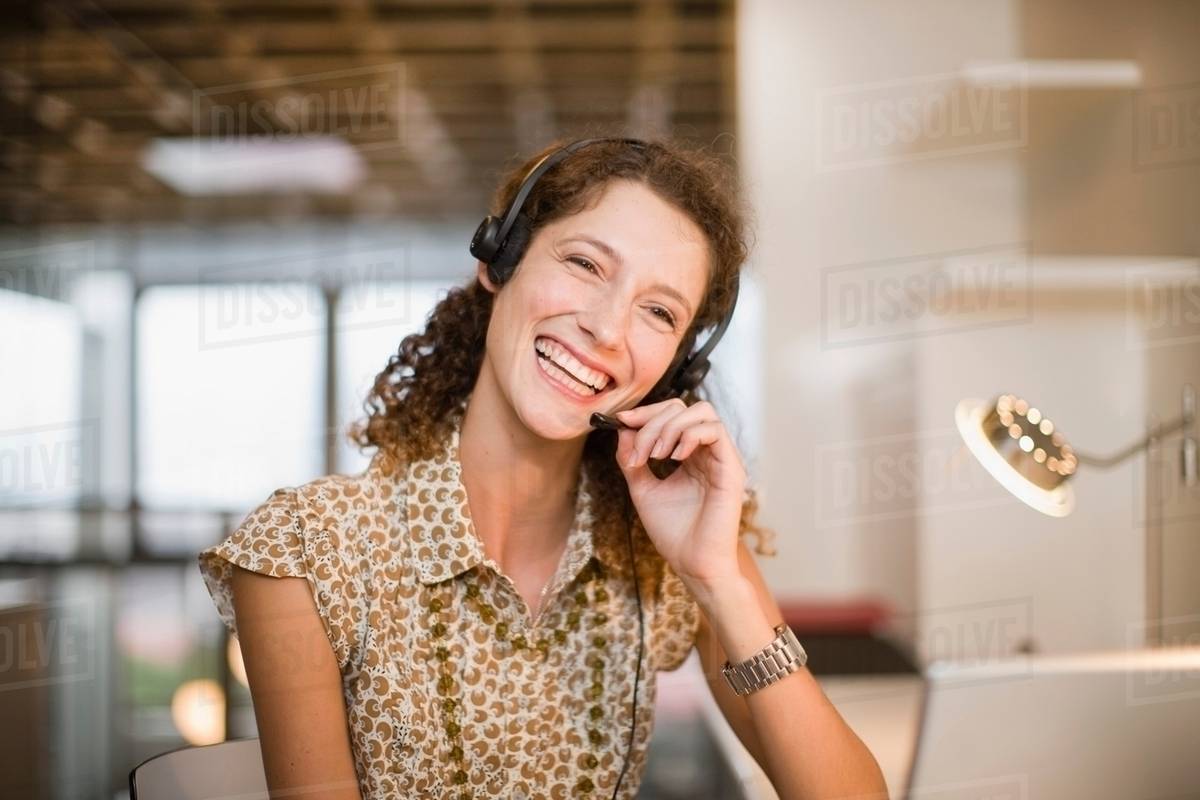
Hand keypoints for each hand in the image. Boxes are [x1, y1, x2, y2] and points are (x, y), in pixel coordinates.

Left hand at [613, 398, 747, 587]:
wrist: (693, 564)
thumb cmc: (674, 533)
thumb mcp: (643, 490)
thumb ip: (631, 460)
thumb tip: (622, 429)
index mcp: (689, 455)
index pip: (672, 414)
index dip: (646, 413)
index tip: (621, 421)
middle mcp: (707, 452)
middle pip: (684, 407)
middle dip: (654, 420)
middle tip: (639, 451)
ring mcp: (721, 458)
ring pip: (702, 412)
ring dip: (670, 427)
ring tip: (655, 456)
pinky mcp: (731, 467)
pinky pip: (715, 431)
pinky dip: (690, 435)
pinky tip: (675, 458)